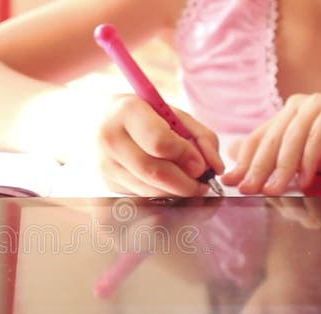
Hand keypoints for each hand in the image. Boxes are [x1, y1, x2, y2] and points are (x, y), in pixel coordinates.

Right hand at [97, 94, 224, 196]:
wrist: (105, 120)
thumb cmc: (149, 116)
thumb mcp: (176, 115)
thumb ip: (201, 138)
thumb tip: (215, 168)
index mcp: (127, 111)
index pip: (159, 142)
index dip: (186, 157)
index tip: (202, 165)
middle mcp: (110, 139)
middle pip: (154, 172)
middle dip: (186, 183)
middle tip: (202, 183)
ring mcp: (105, 164)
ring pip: (150, 190)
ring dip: (176, 192)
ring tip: (189, 182)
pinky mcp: (108, 183)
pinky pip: (143, 196)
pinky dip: (163, 194)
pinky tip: (169, 184)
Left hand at [222, 94, 320, 194]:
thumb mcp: (303, 157)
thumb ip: (273, 156)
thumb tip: (234, 155)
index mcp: (286, 115)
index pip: (258, 140)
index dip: (244, 162)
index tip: (231, 183)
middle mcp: (299, 106)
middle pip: (271, 140)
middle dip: (257, 168)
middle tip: (247, 190)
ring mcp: (319, 105)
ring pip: (291, 140)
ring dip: (281, 168)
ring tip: (272, 191)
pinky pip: (317, 138)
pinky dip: (309, 161)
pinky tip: (303, 181)